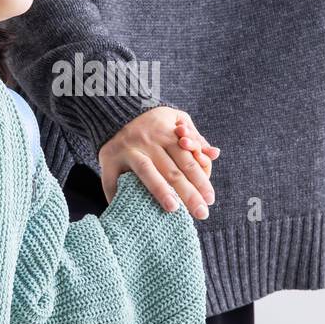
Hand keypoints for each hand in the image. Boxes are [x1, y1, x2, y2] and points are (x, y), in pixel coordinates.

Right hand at [97, 107, 219, 218]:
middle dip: (189, 193)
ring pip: (147, 172)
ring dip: (160, 190)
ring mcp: (128, 150)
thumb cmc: (153, 122)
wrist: (114, 110)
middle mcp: (148, 141)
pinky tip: (132, 210)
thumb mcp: (177, 119)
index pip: (187, 159)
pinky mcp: (109, 159)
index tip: (210, 199)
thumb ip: (195, 138)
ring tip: (173, 209)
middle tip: (202, 213)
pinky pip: (114, 179)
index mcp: (167, 133)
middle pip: (172, 170)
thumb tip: (214, 154)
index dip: (200, 179)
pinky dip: (120, 195)